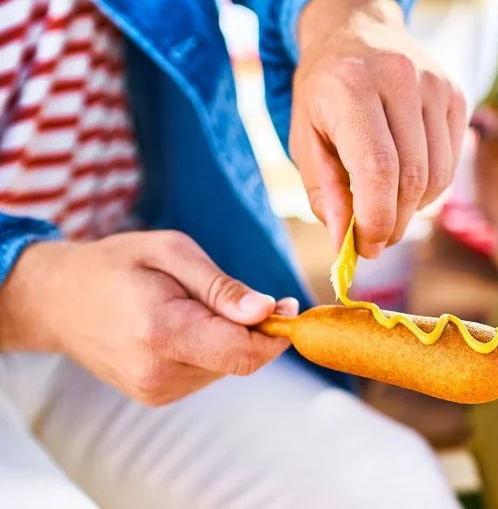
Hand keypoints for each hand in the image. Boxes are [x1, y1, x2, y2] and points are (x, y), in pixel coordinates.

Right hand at [0, 231, 296, 405]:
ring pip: (226, 365)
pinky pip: (206, 371)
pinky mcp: (156, 395)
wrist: (58, 300)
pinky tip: (186, 325)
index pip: (243, 352)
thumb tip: (268, 310)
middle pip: (239, 359)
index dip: (276, 333)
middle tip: (245, 296)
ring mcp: (155, 390)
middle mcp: (159, 373)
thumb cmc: (117, 264)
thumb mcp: (171, 253)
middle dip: (254, 329)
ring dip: (230, 337)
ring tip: (196, 306)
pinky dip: (211, 347)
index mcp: (163, 333)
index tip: (288, 304)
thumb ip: (221, 287)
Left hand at [291, 0, 466, 256]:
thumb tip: (344, 243)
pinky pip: (452, 161)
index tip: (364, 247)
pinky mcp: (457, 93)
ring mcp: (436, 84)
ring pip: (439, 174)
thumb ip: (323, 190)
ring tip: (388, 208)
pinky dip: (431, 186)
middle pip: (412, 177)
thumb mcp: (304, 136)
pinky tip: (406, 181)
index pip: (378, 169)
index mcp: (352, 87)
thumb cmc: (324, 91)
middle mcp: (400, 78)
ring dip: (414, 208)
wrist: (357, 30)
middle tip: (375, 239)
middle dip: (394, 222)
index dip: (376, 219)